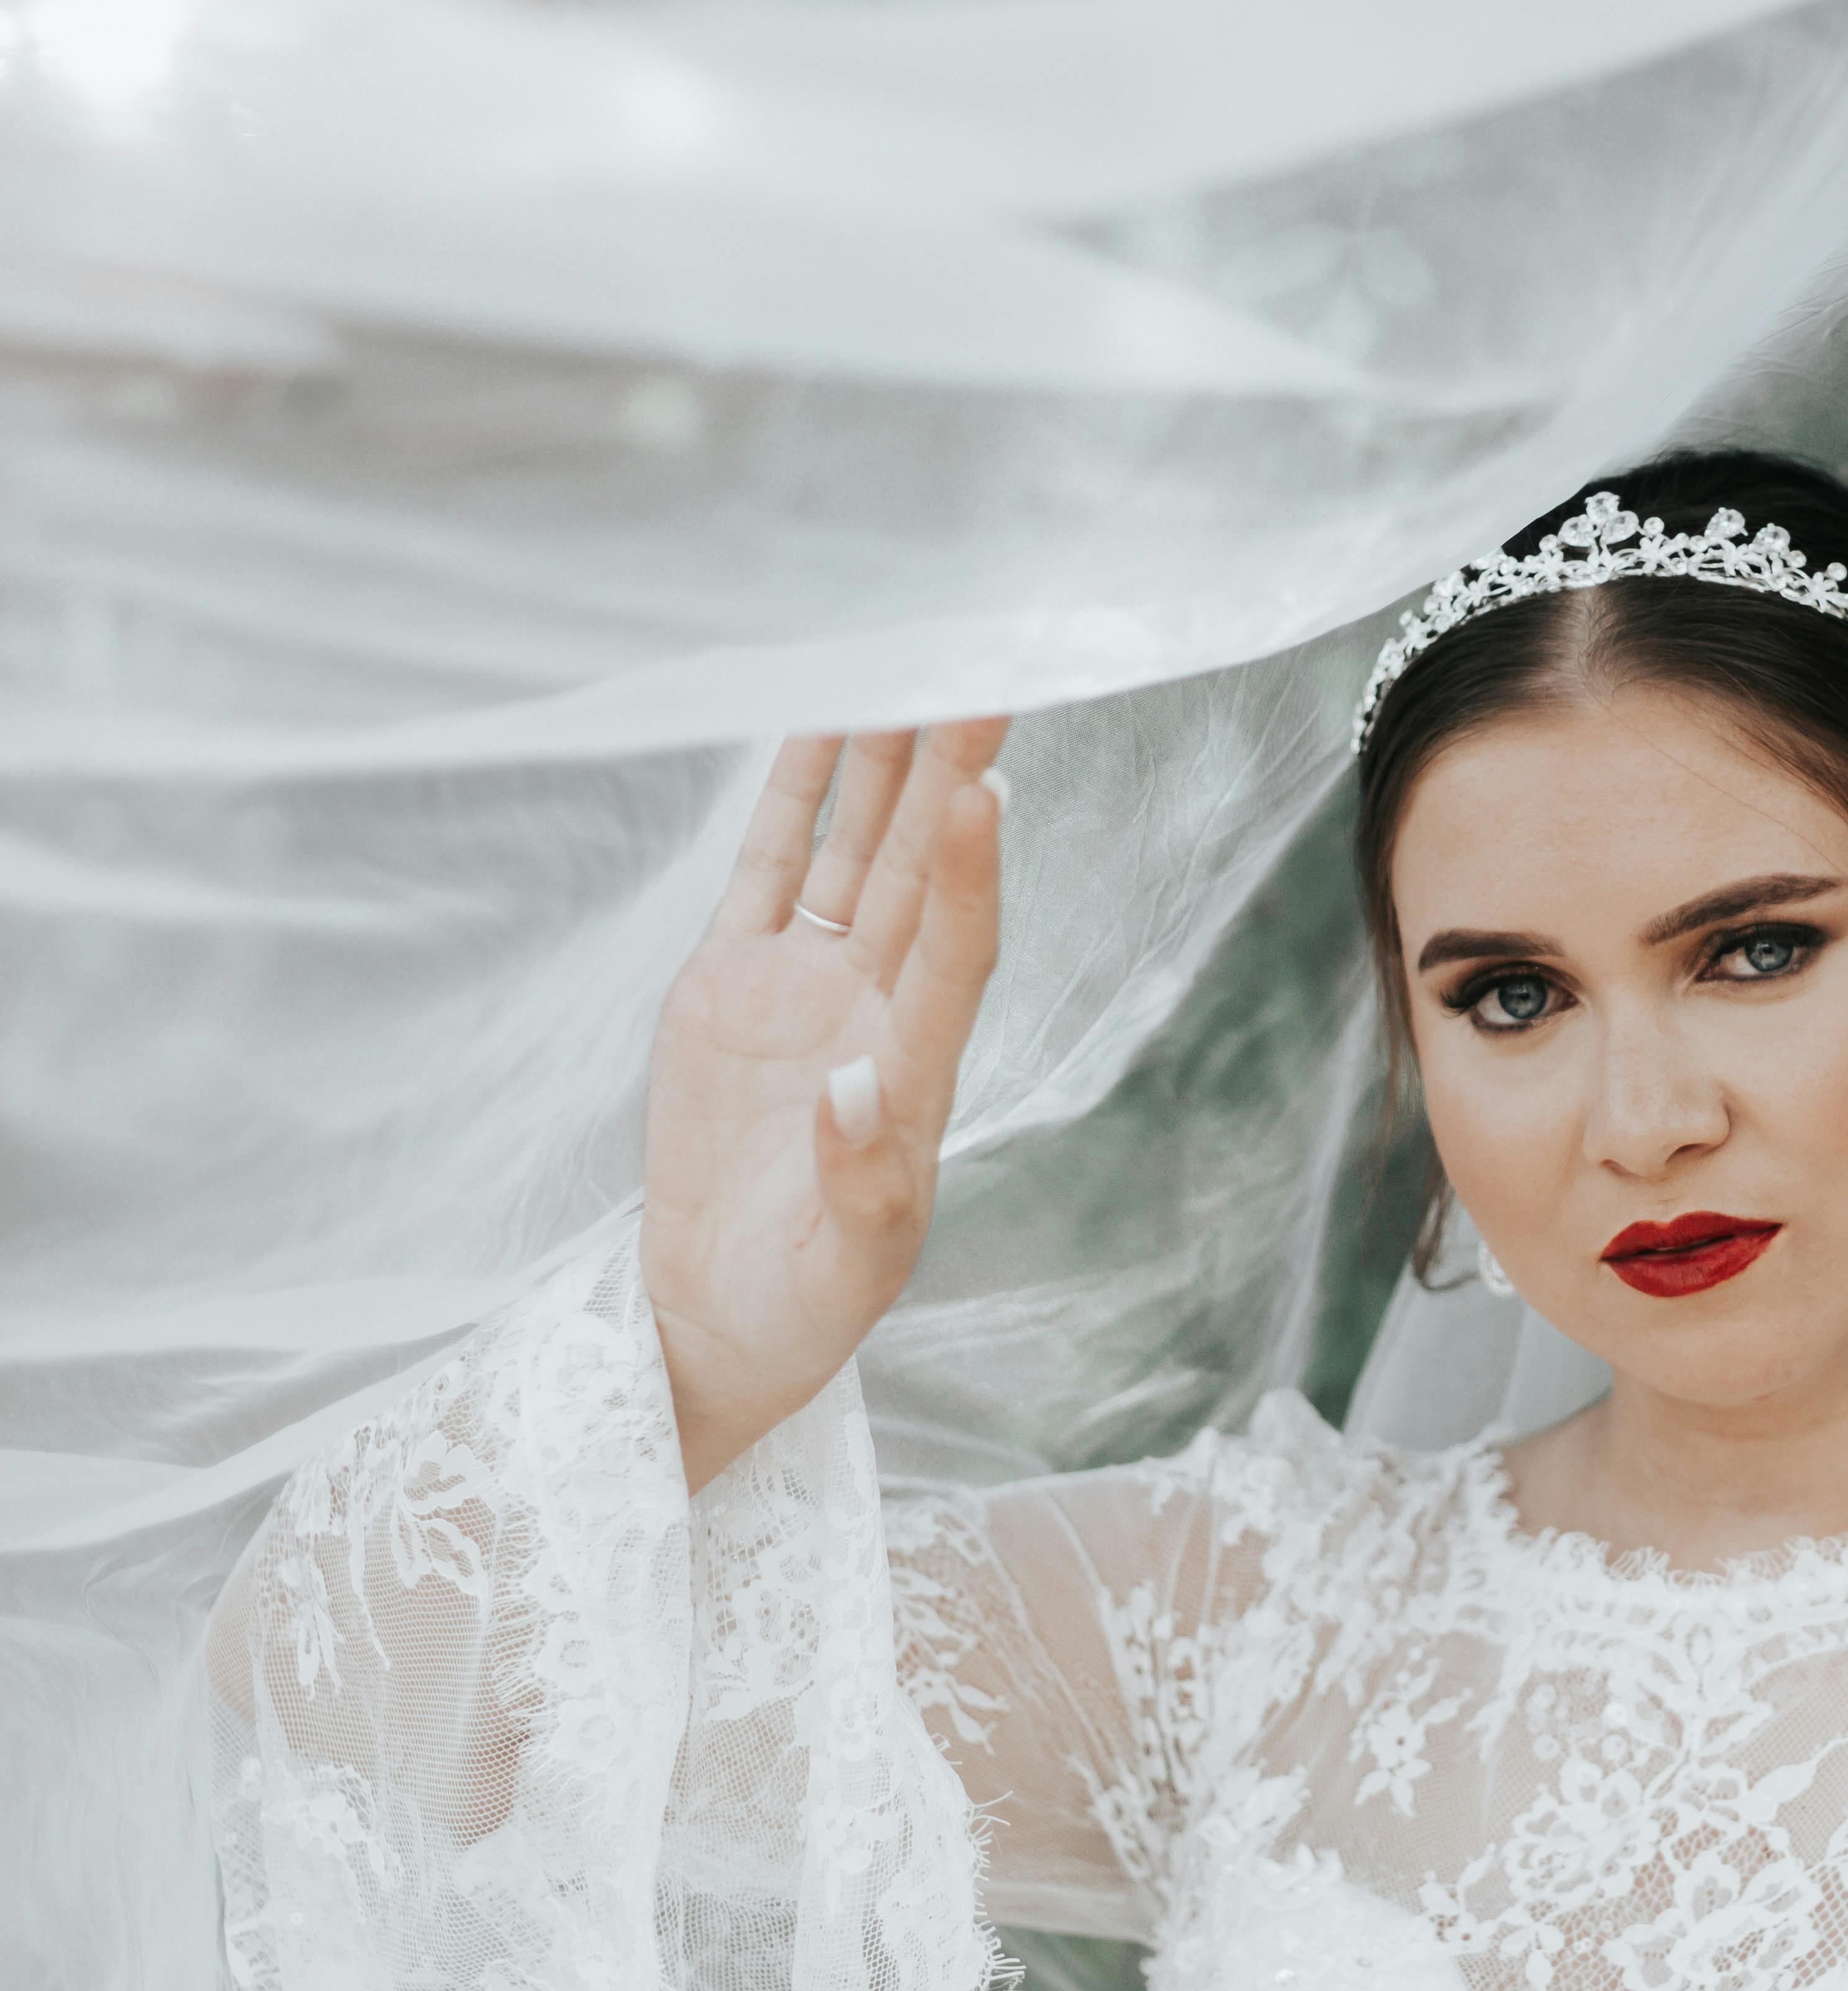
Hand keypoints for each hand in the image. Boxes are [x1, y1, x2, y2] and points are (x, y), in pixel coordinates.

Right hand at [640, 720, 1007, 1487]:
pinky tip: (817, 726)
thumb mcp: (844, 1270)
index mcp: (910, 1073)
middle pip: (920, 874)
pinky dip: (791, 797)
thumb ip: (859, 1186)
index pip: (953, 953)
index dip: (971, 876)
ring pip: (854, 852)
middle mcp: (870, 1010)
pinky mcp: (730, 982)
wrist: (717, 1322)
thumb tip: (858, 1086)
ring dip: (883, 767)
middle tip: (984, 676)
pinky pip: (769, 868)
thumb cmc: (802, 1308)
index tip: (987, 795)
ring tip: (908, 668)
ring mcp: (801, 987)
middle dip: (949, 779)